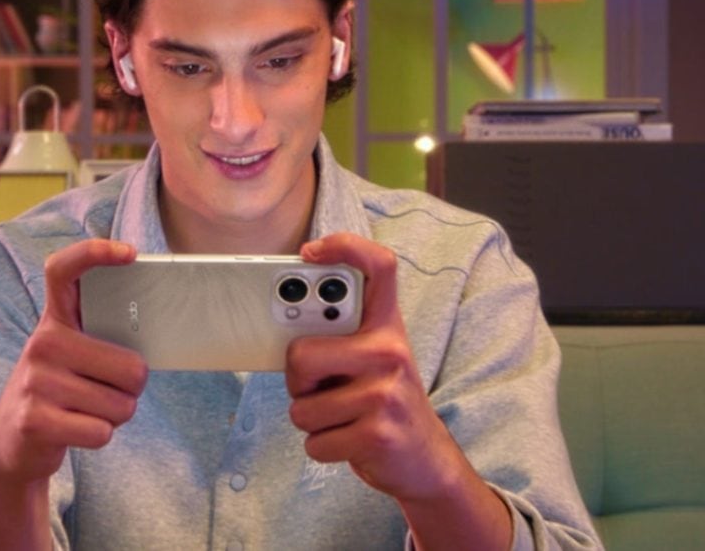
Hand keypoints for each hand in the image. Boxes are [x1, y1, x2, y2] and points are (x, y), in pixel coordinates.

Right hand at [0, 239, 148, 485]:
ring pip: (121, 405)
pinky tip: (74, 430)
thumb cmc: (58, 394)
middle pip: (132, 368)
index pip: (64, 271)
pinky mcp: (34, 419)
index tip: (130, 253)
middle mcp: (43, 343)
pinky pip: (101, 431)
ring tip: (84, 411)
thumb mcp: (71, 358)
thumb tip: (152, 343)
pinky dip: (99, 436)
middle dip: (132, 389)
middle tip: (106, 391)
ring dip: (114, 416)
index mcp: (55, 322)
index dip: (95, 253)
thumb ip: (101, 341)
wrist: (7, 446)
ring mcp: (36, 380)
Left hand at [285, 233, 459, 502]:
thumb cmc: (382, 400)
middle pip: (300, 355)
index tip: (309, 251)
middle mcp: (390, 350)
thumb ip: (338, 335)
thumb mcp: (372, 357)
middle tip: (320, 387)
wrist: (425, 458)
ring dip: (312, 419)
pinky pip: (314, 440)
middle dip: (297, 381)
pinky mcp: (378, 434)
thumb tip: (278, 321)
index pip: (379, 267)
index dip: (344, 247)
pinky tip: (350, 439)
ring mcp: (386, 392)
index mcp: (387, 325)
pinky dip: (322, 446)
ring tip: (343, 416)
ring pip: (302, 407)